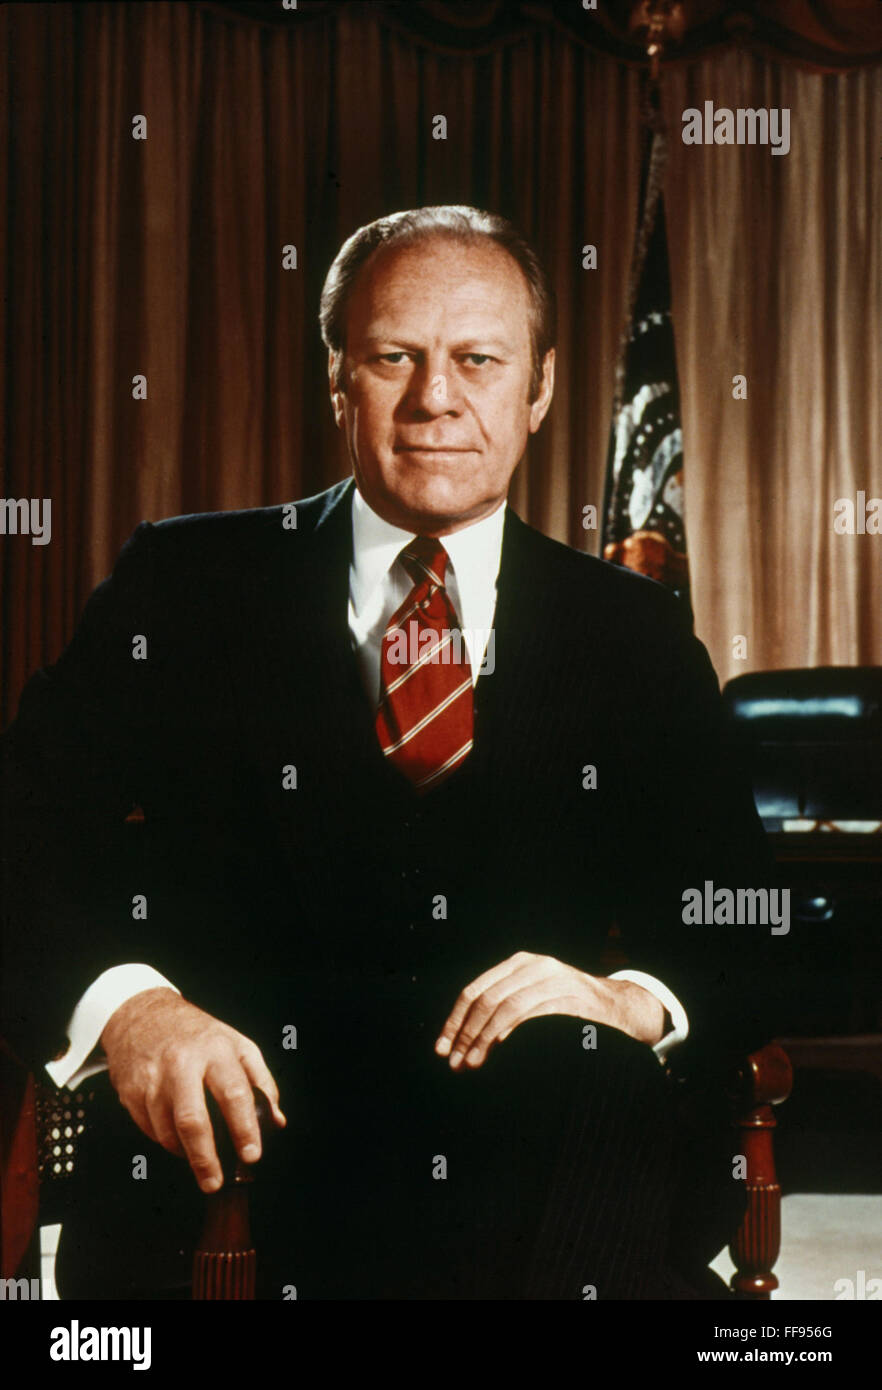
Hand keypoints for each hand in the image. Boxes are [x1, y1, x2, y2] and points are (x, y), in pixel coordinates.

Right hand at [101, 988, 285, 1191]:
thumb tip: (275, 1121)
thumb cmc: (197, 1034)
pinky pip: (150, 1131)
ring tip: (199, 1157)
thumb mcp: (237, 1046)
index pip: (234, 1093)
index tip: (251, 1155)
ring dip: (185, 1153)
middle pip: (192, 1120)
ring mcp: (152, 1079)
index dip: (244, 1128)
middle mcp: (182, 1064)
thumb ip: (261, 1083)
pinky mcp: (130, 1092)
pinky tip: (177, 1136)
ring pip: (168, 1132)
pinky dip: (166, 1141)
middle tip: (215, 1182)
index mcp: (216, 1050)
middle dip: (205, 1158)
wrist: (142, 1015)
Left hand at [434, 951, 665, 1070]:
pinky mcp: (568, 997)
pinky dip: (510, 1031)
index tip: (442, 1047)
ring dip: (483, 1038)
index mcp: (518, 965)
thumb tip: (463, 1039)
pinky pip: (530, 1013)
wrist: (620, 1007)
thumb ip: (504, 1006)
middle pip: (485, 999)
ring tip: (472, 1063)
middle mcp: (532, 966)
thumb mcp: (534, 996)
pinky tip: (499, 1048)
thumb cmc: (570, 1008)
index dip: (455, 1021)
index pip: (474, 991)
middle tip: (454, 1062)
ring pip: (504, 1007)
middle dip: (465, 1033)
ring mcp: (551, 979)